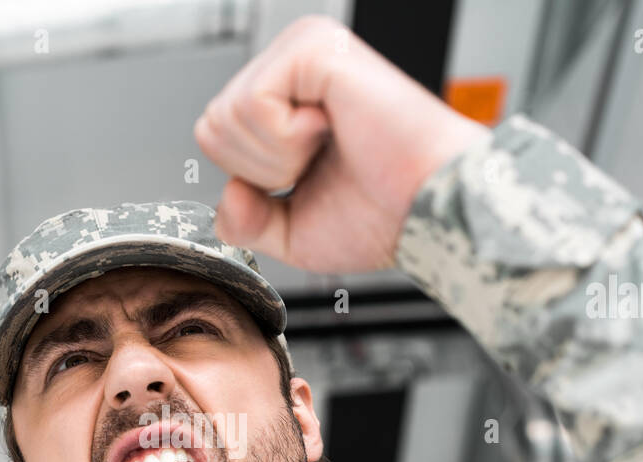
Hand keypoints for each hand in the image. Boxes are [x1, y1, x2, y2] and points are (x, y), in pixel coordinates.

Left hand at [194, 14, 488, 273]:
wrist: (430, 211)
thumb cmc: (382, 215)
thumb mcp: (293, 232)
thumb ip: (246, 221)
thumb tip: (226, 195)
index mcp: (287, 96)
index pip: (216, 137)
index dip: (252, 179)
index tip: (308, 176)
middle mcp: (292, 63)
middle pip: (212, 126)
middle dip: (259, 170)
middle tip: (317, 164)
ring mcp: (304, 48)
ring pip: (226, 116)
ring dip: (276, 157)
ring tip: (327, 147)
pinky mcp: (315, 49)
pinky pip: (251, 103)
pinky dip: (286, 140)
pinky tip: (330, 129)